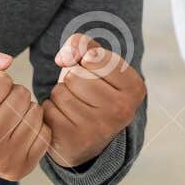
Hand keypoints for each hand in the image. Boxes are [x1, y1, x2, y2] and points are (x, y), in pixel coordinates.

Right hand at [0, 46, 50, 180]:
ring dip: (25, 107)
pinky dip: (35, 126)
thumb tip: (6, 61)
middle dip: (12, 92)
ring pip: (36, 112)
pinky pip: (45, 132)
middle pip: (21, 95)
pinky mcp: (21, 168)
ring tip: (6, 116)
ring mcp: (3, 160)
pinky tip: (17, 130)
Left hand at [41, 33, 145, 167]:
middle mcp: (123, 110)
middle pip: (75, 74)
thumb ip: (82, 44)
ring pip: (60, 92)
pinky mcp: (75, 141)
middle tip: (83, 94)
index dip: (86, 62)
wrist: (87, 135)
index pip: (93, 56)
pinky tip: (64, 119)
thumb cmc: (91, 90)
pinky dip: (50, 111)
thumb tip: (63, 59)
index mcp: (135, 87)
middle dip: (71, 80)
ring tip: (74, 106)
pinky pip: (48, 110)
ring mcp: (100, 128)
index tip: (96, 76)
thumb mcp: (94, 61)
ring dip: (60, 95)